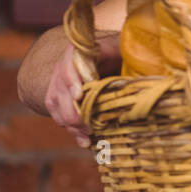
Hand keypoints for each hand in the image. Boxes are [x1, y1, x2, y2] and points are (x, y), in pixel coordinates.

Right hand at [45, 32, 119, 148]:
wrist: (97, 57)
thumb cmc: (114, 53)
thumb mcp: (119, 50)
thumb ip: (121, 56)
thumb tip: (133, 70)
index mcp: (78, 53)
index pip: (69, 67)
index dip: (72, 81)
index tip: (79, 95)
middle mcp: (63, 68)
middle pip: (62, 93)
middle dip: (75, 112)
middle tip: (89, 126)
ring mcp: (57, 84)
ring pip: (58, 107)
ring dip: (73, 125)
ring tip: (88, 138)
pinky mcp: (56, 99)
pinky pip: (58, 116)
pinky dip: (71, 130)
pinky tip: (84, 141)